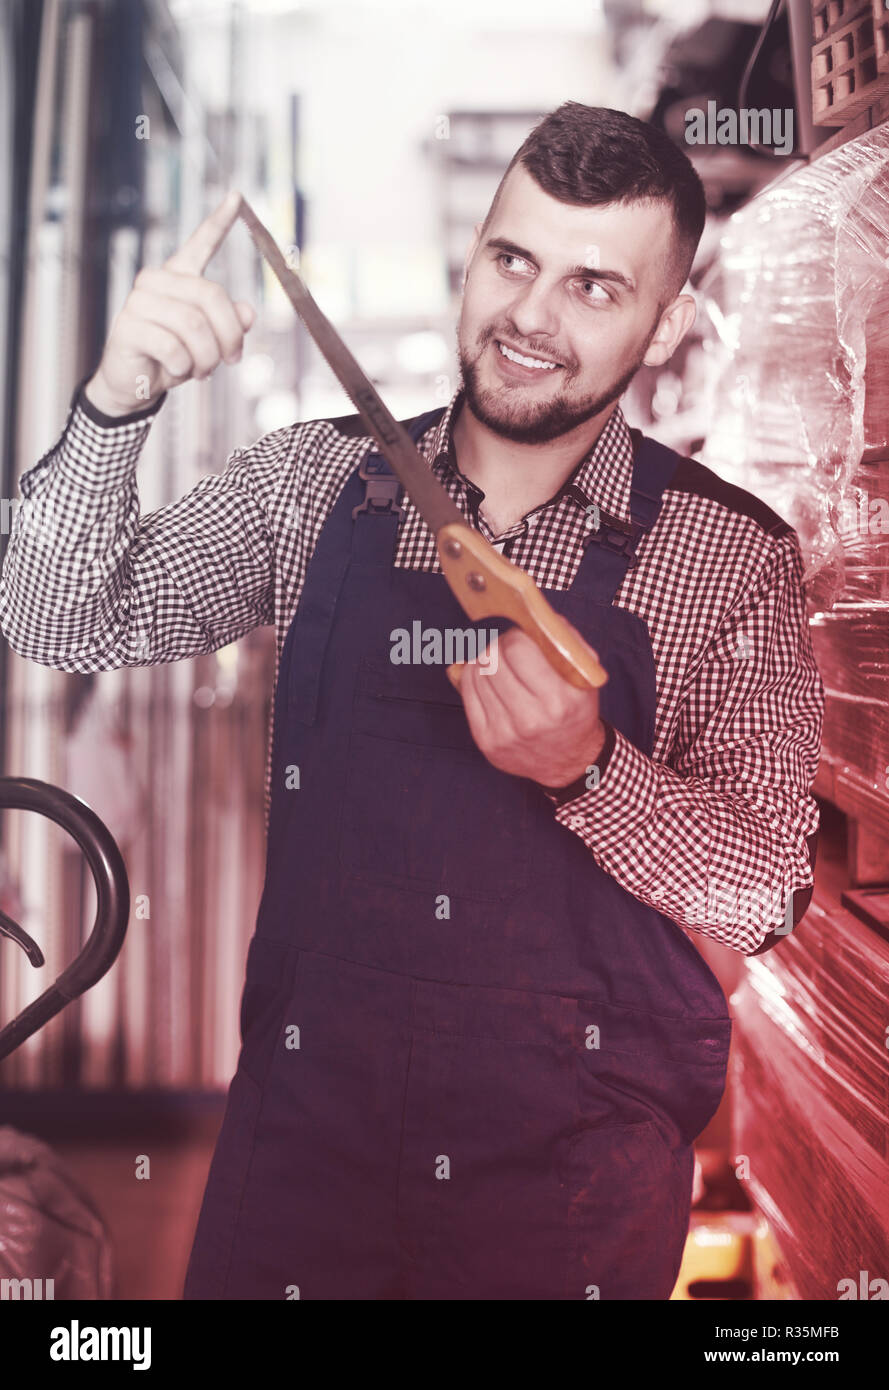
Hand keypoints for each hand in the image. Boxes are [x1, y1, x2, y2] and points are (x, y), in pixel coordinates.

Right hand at [85, 189, 253, 416]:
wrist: (136, 383)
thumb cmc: (174, 357)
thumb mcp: (209, 341)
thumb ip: (230, 324)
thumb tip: (247, 312)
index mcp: (178, 276)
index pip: (200, 243)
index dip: (219, 221)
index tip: (237, 196)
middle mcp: (156, 280)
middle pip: (212, 297)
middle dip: (230, 336)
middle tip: (232, 361)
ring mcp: (139, 301)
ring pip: (195, 326)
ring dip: (207, 357)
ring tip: (203, 370)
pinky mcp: (128, 326)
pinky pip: (173, 347)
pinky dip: (184, 367)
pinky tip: (177, 370)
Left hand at [457, 625, 605, 786]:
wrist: (570, 761)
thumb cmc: (575, 712)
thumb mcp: (585, 677)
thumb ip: (566, 642)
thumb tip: (535, 614)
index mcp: (559, 700)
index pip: (518, 650)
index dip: (515, 635)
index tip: (518, 634)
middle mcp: (531, 719)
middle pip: (493, 661)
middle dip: (497, 645)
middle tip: (504, 644)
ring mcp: (505, 733)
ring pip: (477, 674)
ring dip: (484, 660)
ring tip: (497, 660)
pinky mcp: (486, 741)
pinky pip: (468, 694)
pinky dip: (472, 677)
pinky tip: (485, 675)